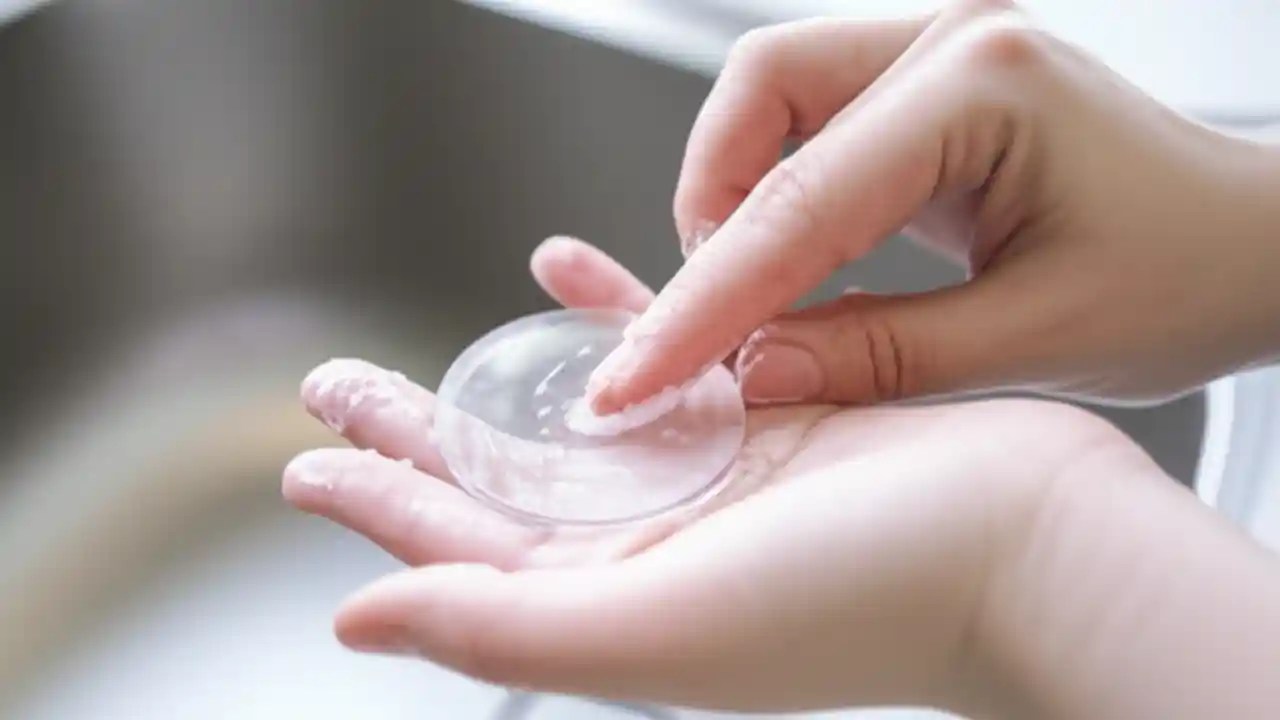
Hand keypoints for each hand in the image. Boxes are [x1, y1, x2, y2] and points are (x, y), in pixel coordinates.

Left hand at [281, 237, 1199, 715]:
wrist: (1027, 542)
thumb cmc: (864, 598)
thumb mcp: (659, 624)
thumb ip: (504, 626)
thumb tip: (363, 621)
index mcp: (620, 598)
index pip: (462, 552)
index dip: (381, 505)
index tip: (311, 467)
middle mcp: (659, 544)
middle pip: (503, 484)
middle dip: (418, 435)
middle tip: (339, 388)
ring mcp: (713, 478)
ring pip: (576, 418)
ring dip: (504, 378)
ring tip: (439, 339)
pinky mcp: (770, 413)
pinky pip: (670, 354)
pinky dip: (615, 312)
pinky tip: (566, 273)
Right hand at [586, 0, 1279, 414]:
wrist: (1256, 247)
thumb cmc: (1192, 276)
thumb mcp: (1036, 341)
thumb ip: (878, 355)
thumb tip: (749, 371)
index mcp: (986, 83)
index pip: (799, 200)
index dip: (706, 300)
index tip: (640, 374)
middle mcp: (953, 41)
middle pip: (758, 92)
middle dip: (709, 212)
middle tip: (709, 323)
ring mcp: (937, 53)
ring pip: (769, 98)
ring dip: (734, 198)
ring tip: (753, 300)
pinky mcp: (927, 89)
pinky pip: (808, 122)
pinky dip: (775, 195)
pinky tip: (791, 267)